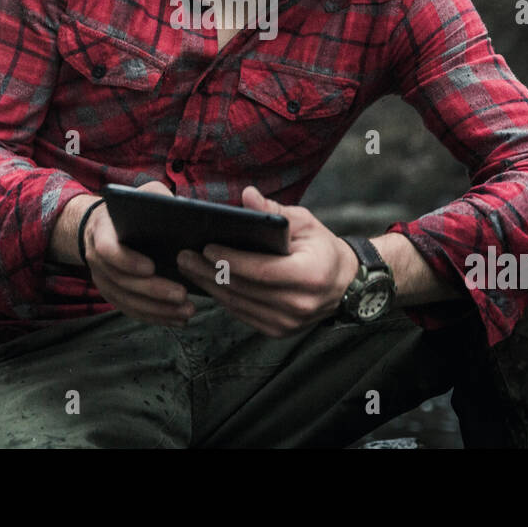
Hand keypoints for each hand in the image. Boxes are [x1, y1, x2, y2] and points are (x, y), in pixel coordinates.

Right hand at [84, 181, 196, 327]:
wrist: (102, 225)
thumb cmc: (131, 208)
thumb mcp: (144, 194)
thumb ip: (160, 199)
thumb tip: (188, 213)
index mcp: (102, 230)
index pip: (107, 249)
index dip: (127, 261)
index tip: (151, 267)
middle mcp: (96, 257)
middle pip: (121, 281)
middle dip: (153, 290)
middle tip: (182, 294)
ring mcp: (102, 279)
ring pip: (126, 301)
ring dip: (157, 309)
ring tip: (187, 311)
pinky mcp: (112, 293)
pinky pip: (131, 310)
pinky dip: (154, 317)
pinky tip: (178, 319)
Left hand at [175, 185, 359, 337]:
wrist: (344, 283)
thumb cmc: (321, 247)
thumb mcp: (305, 222)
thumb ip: (274, 211)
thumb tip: (247, 195)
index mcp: (308, 275)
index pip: (261, 271)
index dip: (231, 261)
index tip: (206, 248)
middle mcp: (299, 304)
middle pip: (244, 289)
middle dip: (209, 272)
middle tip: (184, 256)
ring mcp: (288, 323)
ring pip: (239, 305)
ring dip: (210, 287)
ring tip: (188, 268)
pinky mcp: (279, 331)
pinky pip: (242, 315)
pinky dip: (223, 298)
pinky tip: (206, 284)